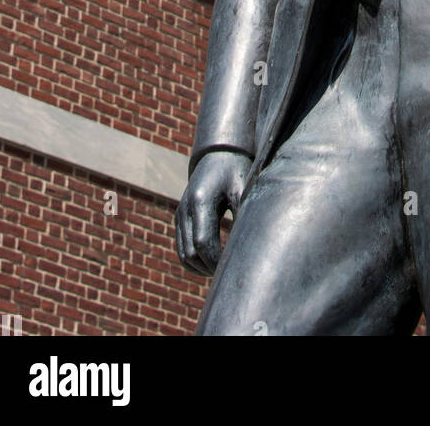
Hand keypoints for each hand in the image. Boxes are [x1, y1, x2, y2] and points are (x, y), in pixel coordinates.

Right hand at [175, 150, 251, 275]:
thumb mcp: (244, 189)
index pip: (203, 243)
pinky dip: (195, 260)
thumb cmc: (236, 170)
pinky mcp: (180, 217)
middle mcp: (185, 209)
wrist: (218, 154)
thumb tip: (249, 247)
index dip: (216, 261)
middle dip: (209, 268)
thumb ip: (243, 216)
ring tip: (222, 271)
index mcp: (201, 201)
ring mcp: (180, 214)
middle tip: (229, 274)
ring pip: (183, 254)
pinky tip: (213, 262)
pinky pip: (182, 247)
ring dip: (200, 267)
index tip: (234, 268)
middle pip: (190, 253)